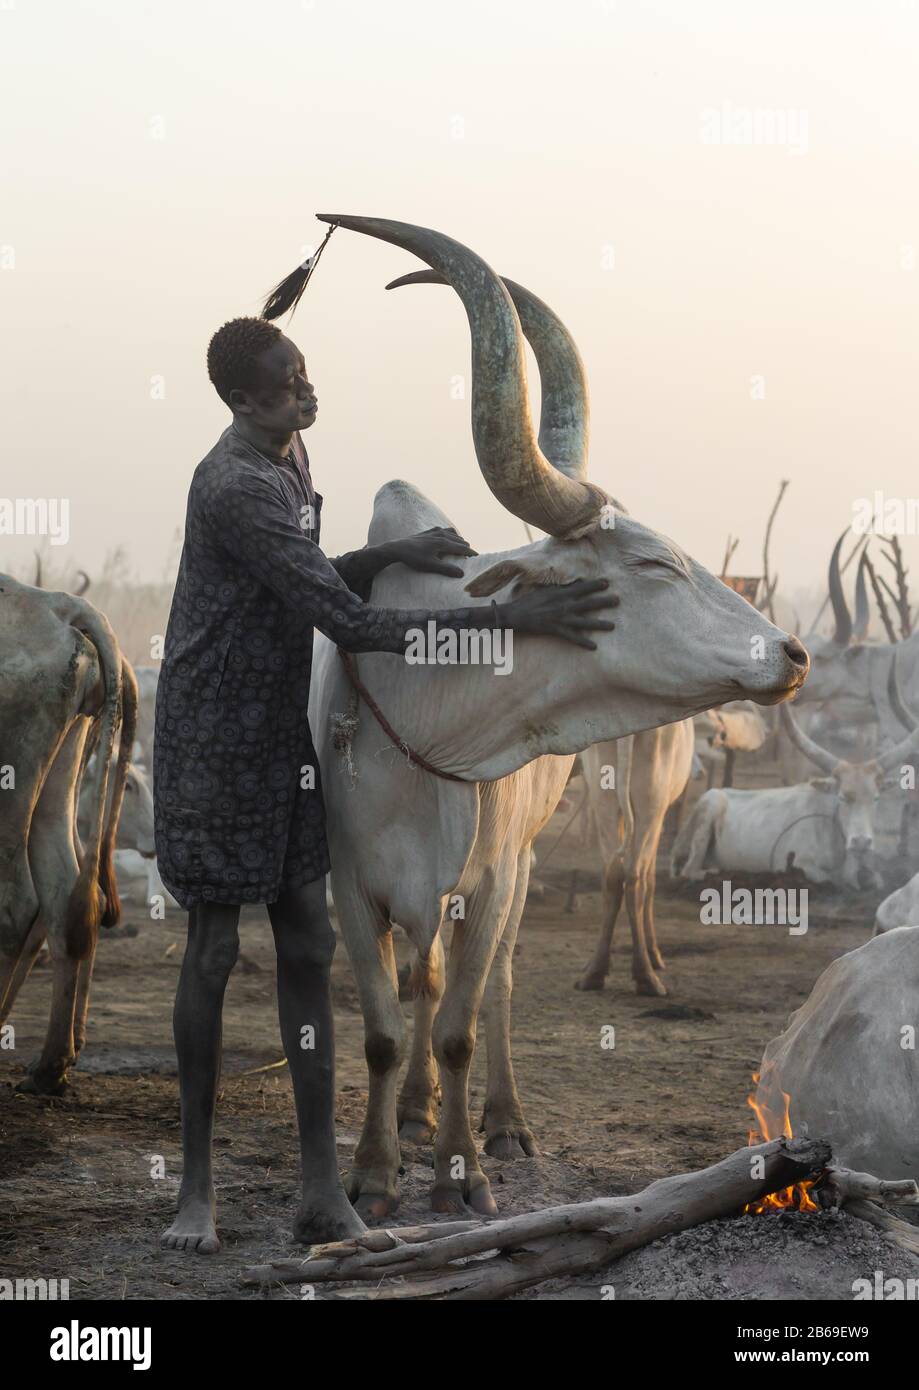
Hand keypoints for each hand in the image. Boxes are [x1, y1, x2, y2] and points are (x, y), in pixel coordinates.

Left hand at [388, 527, 476, 576]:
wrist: (397, 548)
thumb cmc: (414, 558)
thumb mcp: (430, 566)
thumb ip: (446, 570)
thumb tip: (462, 574)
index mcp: (443, 542)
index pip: (462, 548)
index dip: (471, 553)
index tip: (478, 559)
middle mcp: (441, 534)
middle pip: (460, 540)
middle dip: (466, 548)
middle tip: (470, 557)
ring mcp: (435, 531)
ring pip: (453, 534)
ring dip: (459, 540)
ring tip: (461, 548)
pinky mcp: (429, 531)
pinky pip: (445, 530)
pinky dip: (451, 535)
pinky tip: (448, 539)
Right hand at [503, 579, 618, 649]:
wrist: (515, 614)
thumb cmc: (529, 601)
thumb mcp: (545, 589)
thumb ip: (560, 587)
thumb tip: (574, 583)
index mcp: (560, 593)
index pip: (582, 587)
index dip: (595, 585)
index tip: (607, 583)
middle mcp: (563, 605)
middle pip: (588, 602)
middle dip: (604, 601)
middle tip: (618, 600)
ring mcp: (561, 618)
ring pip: (584, 621)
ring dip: (599, 623)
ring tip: (612, 625)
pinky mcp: (556, 630)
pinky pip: (572, 637)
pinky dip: (583, 642)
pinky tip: (594, 646)